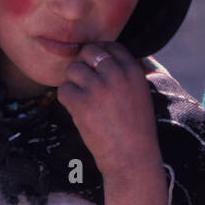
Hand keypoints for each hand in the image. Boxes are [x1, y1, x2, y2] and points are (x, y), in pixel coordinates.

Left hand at [57, 42, 162, 179]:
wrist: (131, 158)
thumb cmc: (137, 130)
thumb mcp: (141, 94)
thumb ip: (127, 73)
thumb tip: (108, 56)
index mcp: (132, 71)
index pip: (110, 46)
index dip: (100, 54)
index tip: (96, 67)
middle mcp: (115, 74)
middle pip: (88, 52)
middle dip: (84, 65)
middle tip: (86, 84)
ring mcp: (97, 88)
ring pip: (73, 69)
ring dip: (74, 83)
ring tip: (84, 101)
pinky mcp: (81, 102)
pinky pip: (63, 89)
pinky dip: (67, 100)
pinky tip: (79, 112)